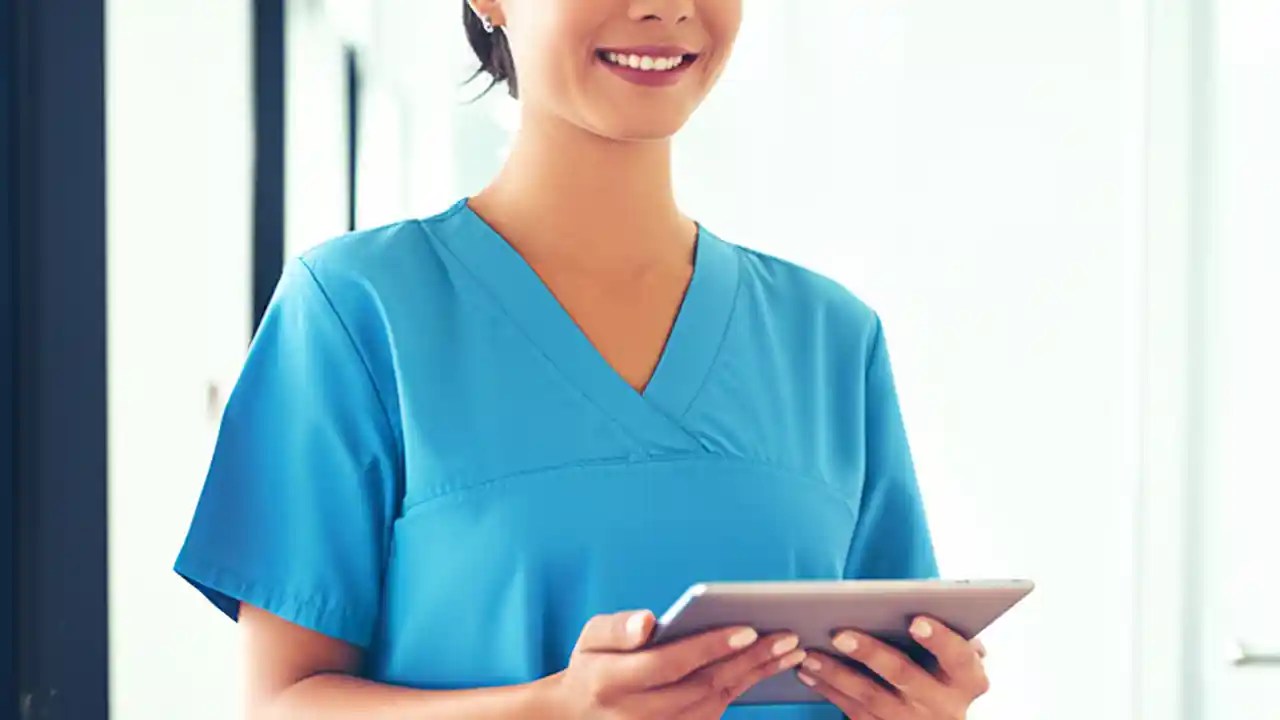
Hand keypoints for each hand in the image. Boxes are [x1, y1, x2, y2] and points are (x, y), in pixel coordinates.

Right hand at [546, 609, 807, 718]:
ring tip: (789, 650)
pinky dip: (744, 690)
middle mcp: (637, 714)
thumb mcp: (591, 637)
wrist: (580, 718)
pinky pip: (715, 714)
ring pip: (715, 704)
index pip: (668, 664)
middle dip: (749, 661)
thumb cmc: (592, 666)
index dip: (708, 647)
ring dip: (756, 676)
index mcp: (613, 682)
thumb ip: (617, 629)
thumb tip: (647, 622)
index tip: (747, 628)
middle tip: (787, 637)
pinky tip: (767, 668)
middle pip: (702, 687)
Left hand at [794, 617, 988, 718]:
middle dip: (870, 654)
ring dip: (836, 673)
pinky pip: (853, 711)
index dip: (939, 639)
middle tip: (840, 634)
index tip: (916, 620)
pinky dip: (828, 689)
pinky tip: (808, 671)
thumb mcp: (956, 661)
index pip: (959, 657)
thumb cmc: (942, 675)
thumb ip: (948, 636)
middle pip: (903, 675)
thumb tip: (926, 604)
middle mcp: (943, 706)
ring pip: (869, 696)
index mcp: (968, 680)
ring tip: (810, 652)